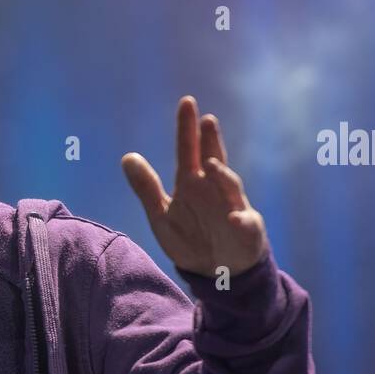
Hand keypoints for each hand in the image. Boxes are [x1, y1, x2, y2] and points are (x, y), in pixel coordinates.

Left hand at [121, 95, 266, 277]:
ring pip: (230, 187)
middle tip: (206, 120)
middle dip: (211, 141)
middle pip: (213, 160)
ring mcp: (233, 207)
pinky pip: (245, 223)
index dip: (187, 129)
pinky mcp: (247, 230)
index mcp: (192, 183)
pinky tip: (234, 218)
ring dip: (222, 176)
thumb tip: (127, 157)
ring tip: (210, 164)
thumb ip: (146, 188)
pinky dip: (241, 220)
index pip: (189, 151)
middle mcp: (214, 189)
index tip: (186, 102)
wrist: (214, 271)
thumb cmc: (190, 238)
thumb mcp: (162, 214)